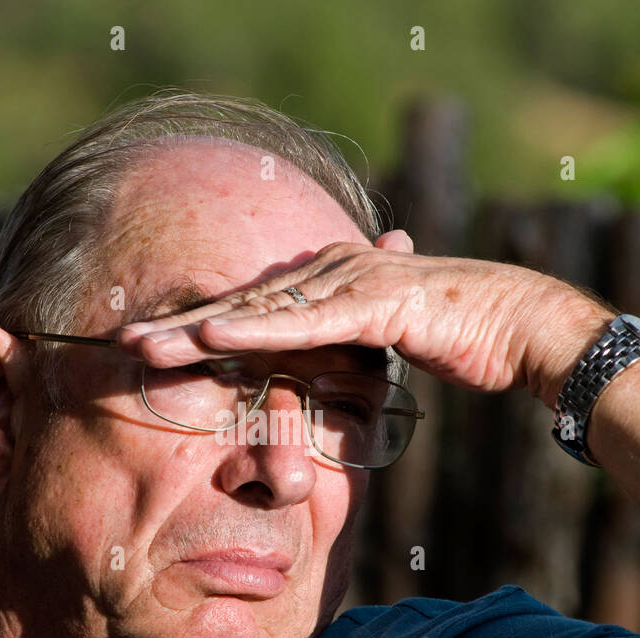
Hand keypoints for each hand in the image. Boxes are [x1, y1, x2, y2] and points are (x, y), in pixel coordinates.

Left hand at [116, 230, 612, 407]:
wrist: (522, 323)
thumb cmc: (460, 336)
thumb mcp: (390, 342)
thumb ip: (351, 344)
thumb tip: (326, 362)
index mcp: (327, 282)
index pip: (250, 309)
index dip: (195, 326)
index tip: (146, 347)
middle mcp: (329, 273)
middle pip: (240, 305)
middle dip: (176, 326)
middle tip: (117, 343)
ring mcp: (348, 284)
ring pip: (258, 313)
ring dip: (197, 331)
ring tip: (143, 346)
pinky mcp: (372, 304)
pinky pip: (302, 325)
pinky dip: (254, 333)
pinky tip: (210, 339)